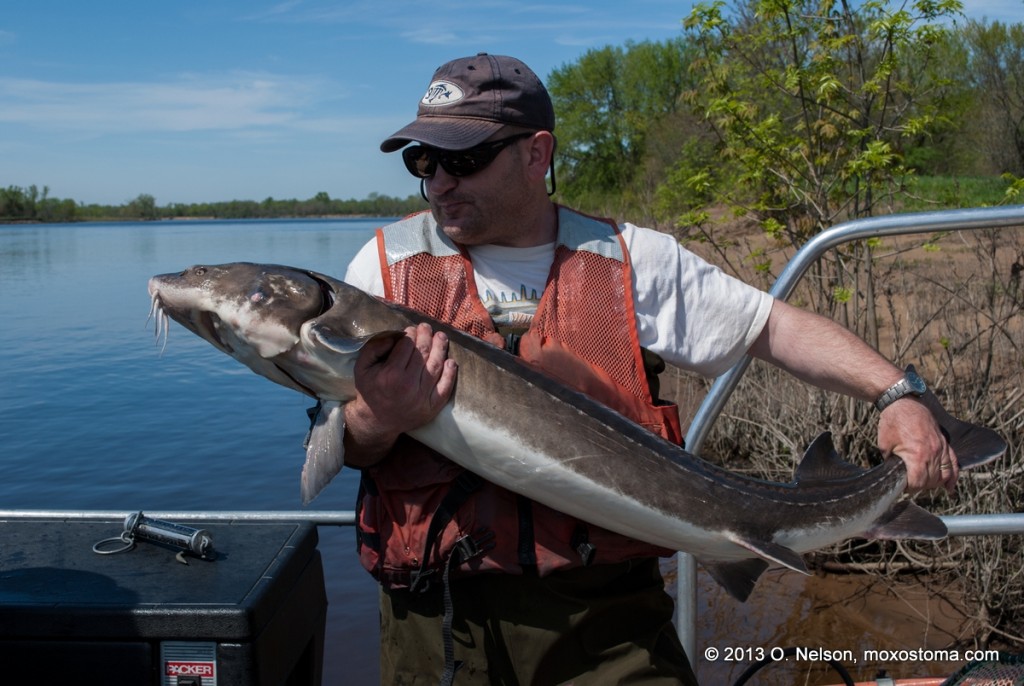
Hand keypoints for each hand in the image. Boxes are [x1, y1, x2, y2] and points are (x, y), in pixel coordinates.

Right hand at [343, 323, 457, 465]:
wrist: (377, 422)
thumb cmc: (370, 391)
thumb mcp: (362, 368)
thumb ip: (374, 348)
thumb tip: (394, 336)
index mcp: (391, 374)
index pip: (406, 345)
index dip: (410, 334)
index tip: (411, 329)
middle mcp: (408, 384)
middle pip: (423, 352)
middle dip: (426, 336)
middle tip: (427, 327)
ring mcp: (422, 397)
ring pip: (436, 366)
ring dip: (440, 348)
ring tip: (441, 337)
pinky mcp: (432, 407)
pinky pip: (445, 388)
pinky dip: (450, 373)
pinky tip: (451, 361)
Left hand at [878, 397, 957, 493]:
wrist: (903, 402)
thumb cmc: (892, 422)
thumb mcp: (884, 445)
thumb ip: (891, 463)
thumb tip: (895, 476)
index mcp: (917, 455)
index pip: (919, 483)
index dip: (910, 488)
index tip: (904, 487)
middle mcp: (933, 453)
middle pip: (932, 481)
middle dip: (921, 486)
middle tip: (911, 485)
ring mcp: (941, 447)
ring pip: (944, 474)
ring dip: (935, 483)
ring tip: (926, 485)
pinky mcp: (945, 443)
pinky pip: (953, 463)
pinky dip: (953, 476)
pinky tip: (950, 487)